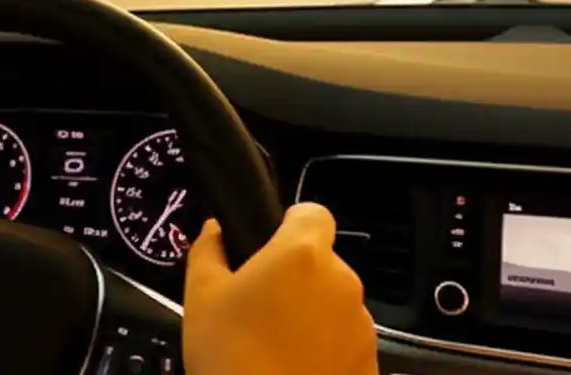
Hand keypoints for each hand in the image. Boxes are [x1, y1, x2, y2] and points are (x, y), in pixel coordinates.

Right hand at [183, 203, 377, 374]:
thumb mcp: (200, 298)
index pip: (312, 212)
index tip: (268, 246)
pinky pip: (343, 341)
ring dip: (310, 314)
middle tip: (258, 306)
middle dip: (295, 277)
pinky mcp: (370, 362)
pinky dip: (324, 349)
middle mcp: (341, 282)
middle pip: (321, 262)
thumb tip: (215, 231)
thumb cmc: (231, 358)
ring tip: (272, 345)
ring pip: (333, 303)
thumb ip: (208, 252)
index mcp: (302, 254)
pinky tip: (293, 368)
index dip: (290, 223)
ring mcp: (360, 324)